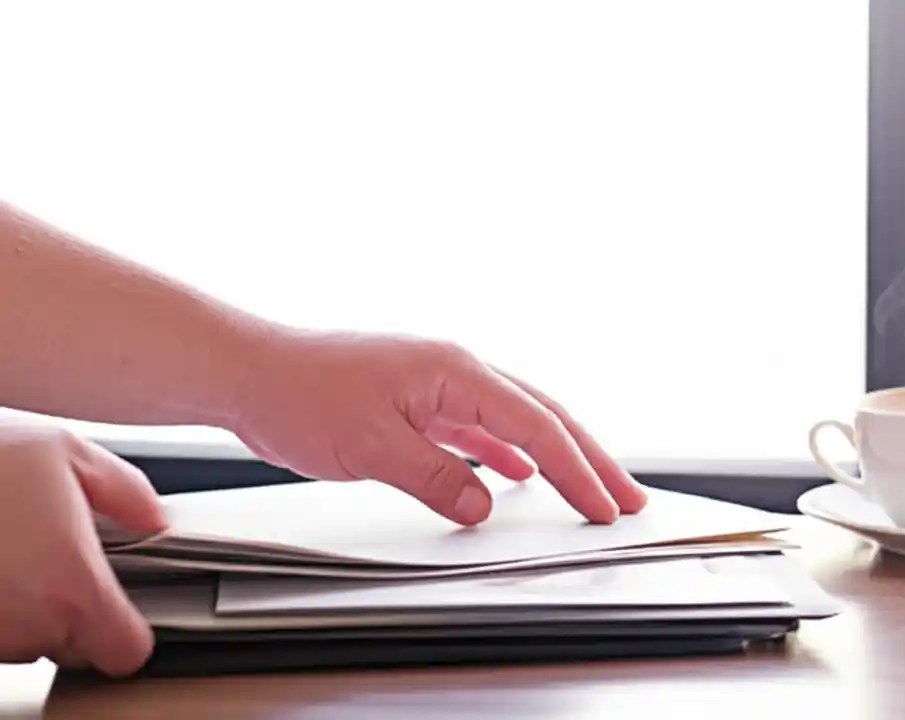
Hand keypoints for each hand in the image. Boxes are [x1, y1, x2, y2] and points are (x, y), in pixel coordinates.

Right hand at [0, 424, 166, 675]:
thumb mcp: (64, 450)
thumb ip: (125, 490)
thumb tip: (153, 517)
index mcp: (71, 586)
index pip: (125, 653)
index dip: (127, 630)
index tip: (120, 606)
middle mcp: (24, 625)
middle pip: (70, 646)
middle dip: (67, 610)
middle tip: (48, 558)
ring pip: (18, 642)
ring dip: (18, 607)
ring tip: (4, 551)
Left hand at [231, 330, 647, 525]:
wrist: (250, 371)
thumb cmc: (300, 394)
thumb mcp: (371, 445)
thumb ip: (434, 476)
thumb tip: (484, 503)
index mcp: (454, 371)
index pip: (536, 424)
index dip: (576, 469)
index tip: (604, 504)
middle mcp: (456, 372)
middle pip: (543, 416)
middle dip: (590, 459)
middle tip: (626, 498)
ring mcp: (439, 386)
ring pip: (518, 422)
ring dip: (557, 456)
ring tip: (591, 487)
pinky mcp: (420, 402)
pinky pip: (482, 429)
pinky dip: (511, 452)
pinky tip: (520, 473)